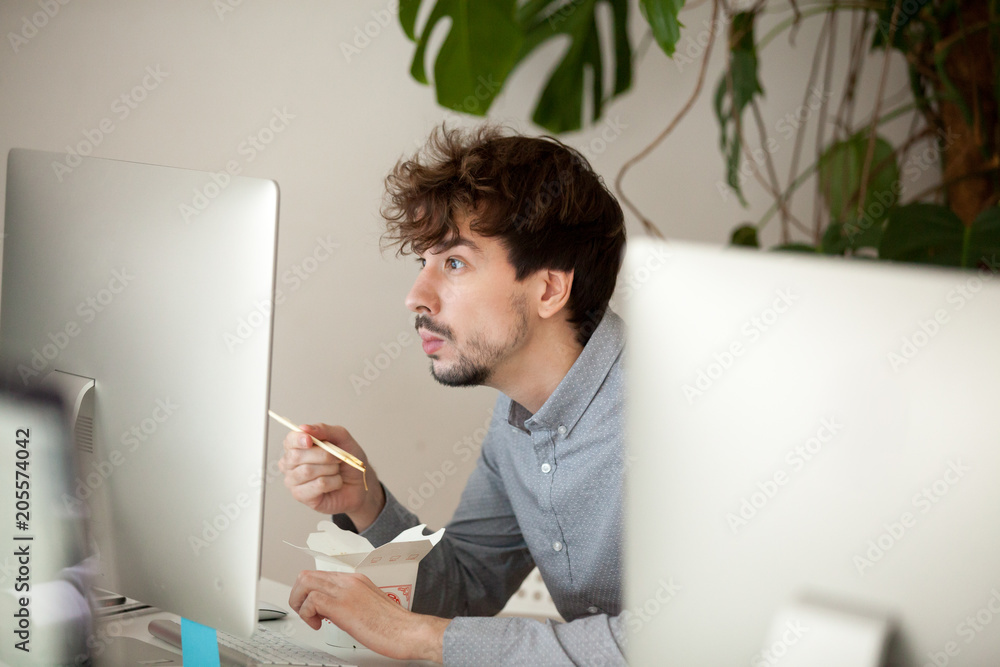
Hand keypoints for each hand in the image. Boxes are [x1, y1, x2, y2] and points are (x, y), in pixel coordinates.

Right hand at [278, 423, 384, 529]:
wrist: (359, 484)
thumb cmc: (347, 461)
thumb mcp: (342, 438)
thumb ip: (324, 429)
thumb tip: (304, 428)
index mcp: (296, 447)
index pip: (289, 440)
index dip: (298, 439)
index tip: (310, 440)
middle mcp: (290, 464)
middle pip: (297, 456)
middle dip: (323, 455)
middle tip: (337, 458)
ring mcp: (293, 481)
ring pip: (307, 471)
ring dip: (331, 469)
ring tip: (336, 471)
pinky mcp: (301, 496)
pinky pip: (318, 484)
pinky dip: (334, 481)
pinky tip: (335, 483)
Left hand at [289, 570, 448, 662]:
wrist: (408, 632)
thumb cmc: (394, 625)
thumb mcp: (369, 606)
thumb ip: (352, 602)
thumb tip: (336, 611)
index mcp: (356, 580)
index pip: (321, 575)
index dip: (310, 592)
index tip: (314, 609)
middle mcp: (349, 581)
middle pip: (308, 575)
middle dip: (299, 596)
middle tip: (308, 613)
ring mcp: (345, 591)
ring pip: (305, 582)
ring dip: (300, 603)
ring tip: (311, 618)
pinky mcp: (343, 606)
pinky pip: (311, 601)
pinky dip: (307, 614)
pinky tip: (319, 625)